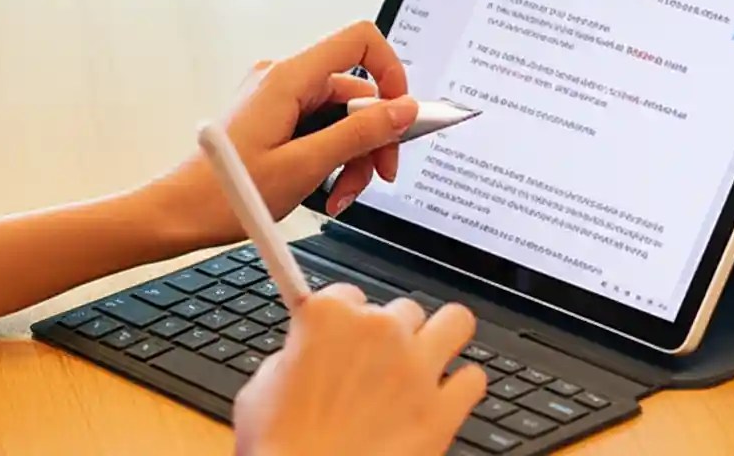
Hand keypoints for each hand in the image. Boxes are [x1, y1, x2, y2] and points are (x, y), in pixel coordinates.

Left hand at [146, 21, 417, 249]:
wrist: (178, 214)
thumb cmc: (224, 193)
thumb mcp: (306, 166)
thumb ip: (359, 134)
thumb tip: (402, 110)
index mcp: (288, 79)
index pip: (358, 41)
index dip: (391, 71)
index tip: (403, 113)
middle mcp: (283, 81)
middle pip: (356, 94)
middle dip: (373, 139)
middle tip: (377, 177)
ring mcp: (278, 101)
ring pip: (341, 118)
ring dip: (353, 158)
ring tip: (341, 195)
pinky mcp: (275, 121)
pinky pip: (321, 130)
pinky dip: (332, 160)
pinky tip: (326, 192)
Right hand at [233, 284, 486, 455]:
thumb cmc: (278, 448)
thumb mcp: (260, 389)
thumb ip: (293, 356)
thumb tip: (307, 354)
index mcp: (327, 317)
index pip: (348, 293)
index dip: (346, 321)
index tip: (344, 338)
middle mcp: (377, 330)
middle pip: (402, 309)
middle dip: (392, 335)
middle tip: (378, 367)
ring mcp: (416, 367)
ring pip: (456, 321)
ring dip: (441, 339)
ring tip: (427, 363)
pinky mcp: (443, 409)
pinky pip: (474, 378)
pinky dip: (461, 388)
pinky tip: (444, 400)